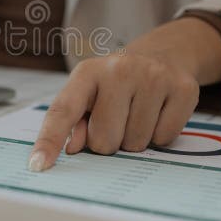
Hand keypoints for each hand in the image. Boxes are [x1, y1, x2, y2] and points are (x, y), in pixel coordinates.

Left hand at [28, 17, 220, 171]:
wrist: (162, 55)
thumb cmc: (116, 83)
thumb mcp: (90, 94)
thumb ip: (74, 121)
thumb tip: (73, 148)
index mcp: (88, 72)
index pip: (63, 111)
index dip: (49, 140)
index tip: (38, 164)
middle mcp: (119, 69)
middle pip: (104, 140)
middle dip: (108, 142)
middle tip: (117, 121)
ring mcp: (154, 77)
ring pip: (136, 143)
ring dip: (134, 139)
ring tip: (137, 114)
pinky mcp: (183, 88)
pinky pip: (164, 138)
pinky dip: (160, 136)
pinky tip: (157, 114)